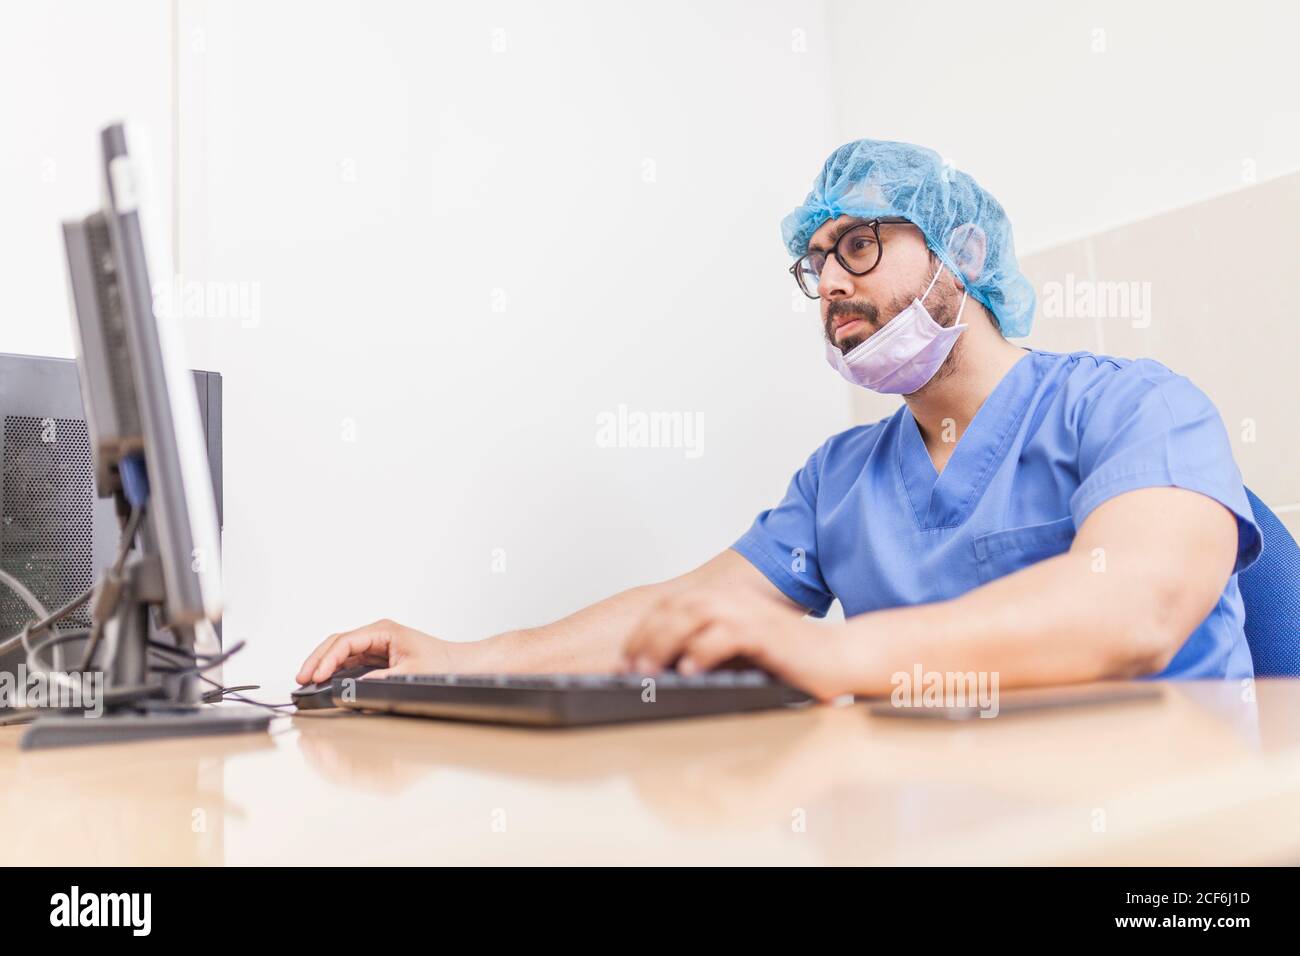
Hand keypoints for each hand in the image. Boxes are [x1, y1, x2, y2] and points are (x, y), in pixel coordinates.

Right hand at [296, 619, 469, 684]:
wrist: (460, 665)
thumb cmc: (442, 664)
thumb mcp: (410, 674)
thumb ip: (381, 680)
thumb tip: (353, 687)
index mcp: (383, 631)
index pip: (346, 642)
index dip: (327, 660)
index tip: (316, 676)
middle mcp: (377, 634)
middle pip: (337, 643)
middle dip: (317, 660)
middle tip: (301, 679)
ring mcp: (376, 645)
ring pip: (340, 651)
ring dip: (323, 665)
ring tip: (307, 681)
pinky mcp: (377, 657)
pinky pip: (349, 661)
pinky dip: (335, 670)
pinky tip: (324, 680)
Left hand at [621, 588, 850, 701]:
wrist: (836, 658)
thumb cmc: (787, 660)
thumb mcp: (739, 653)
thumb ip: (707, 651)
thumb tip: (667, 668)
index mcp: (723, 600)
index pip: (671, 607)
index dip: (643, 631)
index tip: (624, 658)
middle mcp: (732, 600)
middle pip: (675, 609)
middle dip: (646, 638)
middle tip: (628, 667)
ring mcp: (748, 613)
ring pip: (693, 616)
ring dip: (665, 643)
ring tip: (647, 669)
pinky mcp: (765, 631)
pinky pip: (726, 635)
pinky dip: (703, 650)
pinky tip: (688, 668)